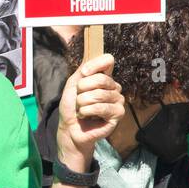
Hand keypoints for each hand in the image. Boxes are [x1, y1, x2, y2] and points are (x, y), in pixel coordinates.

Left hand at [55, 52, 122, 167]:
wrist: (70, 128)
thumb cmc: (72, 107)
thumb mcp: (73, 84)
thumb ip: (83, 70)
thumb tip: (93, 59)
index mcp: (105, 77)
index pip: (108, 61)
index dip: (94, 65)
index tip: (83, 73)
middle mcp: (114, 87)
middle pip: (101, 79)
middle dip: (83, 89)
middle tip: (78, 99)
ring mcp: (118, 100)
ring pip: (99, 94)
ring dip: (82, 103)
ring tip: (81, 109)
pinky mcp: (118, 114)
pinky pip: (101, 107)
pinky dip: (87, 111)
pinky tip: (85, 116)